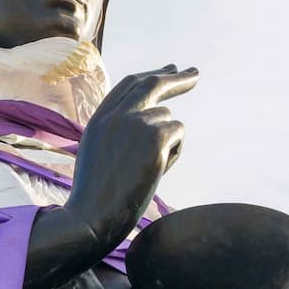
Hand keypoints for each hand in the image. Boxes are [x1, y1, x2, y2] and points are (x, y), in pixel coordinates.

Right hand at [66, 64, 196, 252]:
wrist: (93, 217)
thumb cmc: (97, 198)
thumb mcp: (100, 155)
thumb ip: (119, 131)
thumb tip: (157, 116)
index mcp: (99, 119)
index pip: (129, 85)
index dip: (151, 75)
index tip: (169, 71)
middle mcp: (116, 114)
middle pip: (152, 84)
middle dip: (176, 77)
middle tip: (195, 74)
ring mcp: (134, 122)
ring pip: (169, 119)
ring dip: (168, 143)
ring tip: (147, 170)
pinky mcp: (155, 135)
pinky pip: (179, 133)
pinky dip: (174, 153)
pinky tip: (155, 172)